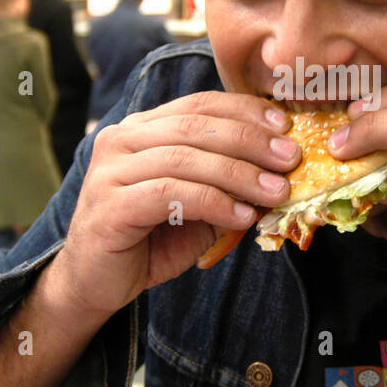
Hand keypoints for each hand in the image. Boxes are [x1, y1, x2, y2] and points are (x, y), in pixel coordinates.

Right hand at [53, 91, 299, 317]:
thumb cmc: (149, 240)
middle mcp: (121, 139)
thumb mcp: (197, 206)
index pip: (199, 104)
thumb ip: (228, 185)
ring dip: (238, 173)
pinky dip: (213, 202)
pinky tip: (242, 217)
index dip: (245, 111)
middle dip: (250, 141)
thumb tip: (279, 172)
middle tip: (290, 159)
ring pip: (185, 158)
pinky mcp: (110, 205)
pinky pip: (170, 194)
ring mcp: (110, 170)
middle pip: (195, 126)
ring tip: (275, 191)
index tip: (286, 126)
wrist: (95, 282)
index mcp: (142, 128)